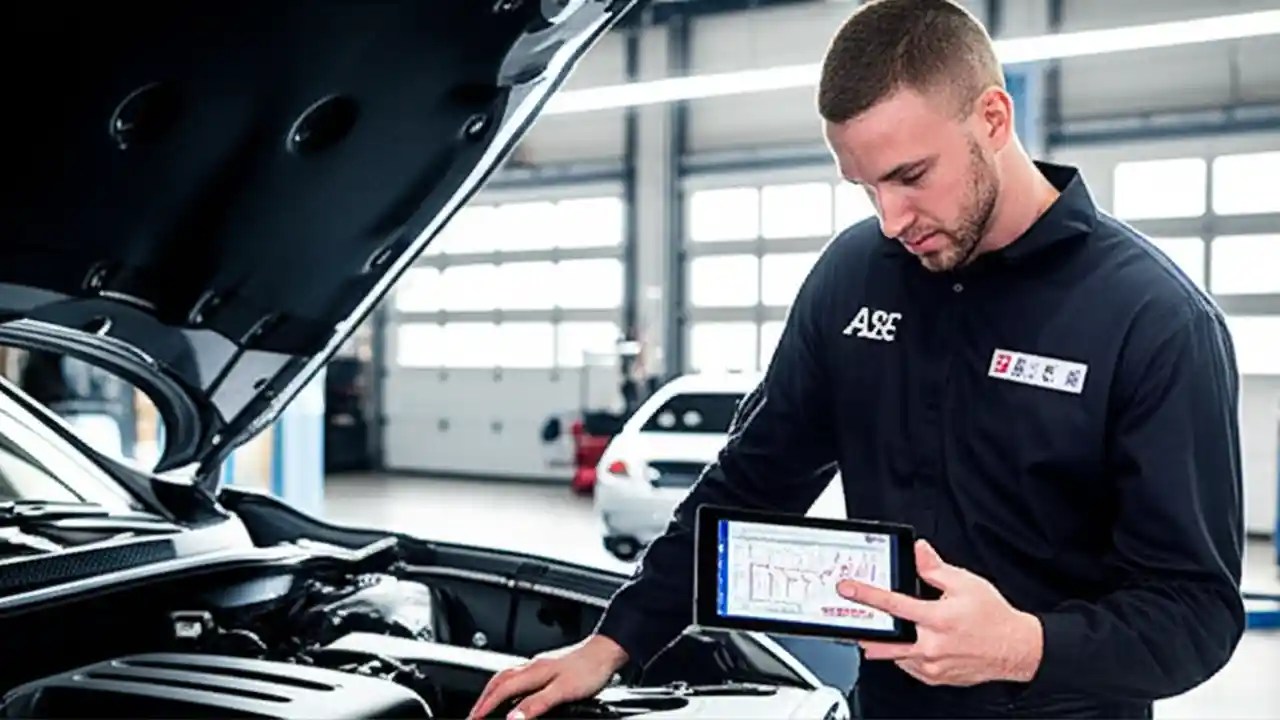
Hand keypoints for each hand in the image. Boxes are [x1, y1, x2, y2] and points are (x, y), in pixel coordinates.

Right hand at [467, 634, 628, 719]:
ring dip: (493, 690)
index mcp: (534, 671)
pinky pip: (518, 674)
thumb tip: (513, 718)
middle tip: (473, 713)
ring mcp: (540, 663)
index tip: (474, 718)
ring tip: (486, 703)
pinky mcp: (549, 664)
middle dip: (483, 697)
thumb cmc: (590, 668)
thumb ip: (537, 704)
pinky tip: (513, 691)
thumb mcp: (563, 691)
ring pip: (507, 676)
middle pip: (499, 680)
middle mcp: (533, 664)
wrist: (608, 650)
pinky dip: (507, 685)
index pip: (501, 690)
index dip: (485, 705)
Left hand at [834, 539, 1042, 687]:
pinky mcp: (936, 677)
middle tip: (855, 621)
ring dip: (885, 644)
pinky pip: (909, 667)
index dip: (866, 595)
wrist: (1015, 649)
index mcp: (937, 619)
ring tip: (880, 632)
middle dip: (866, 631)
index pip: (893, 604)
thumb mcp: (966, 583)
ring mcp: (933, 665)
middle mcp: (932, 645)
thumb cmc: (994, 617)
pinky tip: (908, 644)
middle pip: (885, 640)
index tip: (848, 589)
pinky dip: (903, 655)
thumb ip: (935, 569)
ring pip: (894, 656)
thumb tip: (918, 552)